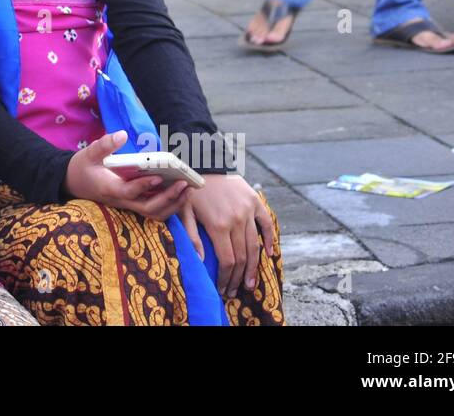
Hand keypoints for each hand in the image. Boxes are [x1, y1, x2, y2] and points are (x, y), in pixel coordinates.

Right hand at [62, 131, 191, 221]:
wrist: (73, 183)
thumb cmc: (82, 167)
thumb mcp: (88, 153)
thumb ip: (104, 145)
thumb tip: (122, 134)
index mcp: (110, 188)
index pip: (130, 191)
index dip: (145, 185)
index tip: (159, 175)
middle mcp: (122, 200)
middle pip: (149, 208)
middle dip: (168, 198)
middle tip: (184, 183)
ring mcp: (129, 205)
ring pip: (155, 213)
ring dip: (173, 204)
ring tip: (188, 189)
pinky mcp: (134, 204)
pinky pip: (155, 211)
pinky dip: (170, 205)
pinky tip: (181, 193)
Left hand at [179, 175, 274, 299]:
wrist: (204, 163)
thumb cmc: (190, 189)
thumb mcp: (184, 211)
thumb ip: (192, 237)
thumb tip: (200, 261)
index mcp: (218, 225)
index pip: (227, 259)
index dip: (225, 277)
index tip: (223, 288)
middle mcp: (236, 220)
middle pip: (242, 257)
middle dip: (238, 277)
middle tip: (235, 291)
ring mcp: (248, 211)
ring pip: (255, 245)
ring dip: (253, 267)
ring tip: (249, 283)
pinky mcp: (256, 202)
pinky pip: (267, 224)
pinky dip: (269, 240)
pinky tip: (268, 255)